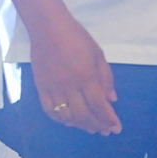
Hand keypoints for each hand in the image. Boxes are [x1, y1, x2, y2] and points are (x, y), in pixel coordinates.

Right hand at [30, 11, 119, 134]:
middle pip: (84, 115)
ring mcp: (53, 87)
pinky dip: (60, 119)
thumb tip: (112, 100)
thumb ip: (106, 78)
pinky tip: (69, 121)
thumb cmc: (76, 37)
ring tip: (90, 127)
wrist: (47, 26)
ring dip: (80, 125)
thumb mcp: (98, 54)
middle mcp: (69, 85)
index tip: (116, 128)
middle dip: (97, 126)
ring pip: (67, 116)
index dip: (109, 119)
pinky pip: (49, 110)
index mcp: (86, 76)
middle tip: (105, 131)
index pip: (99, 105)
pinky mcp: (40, 87)